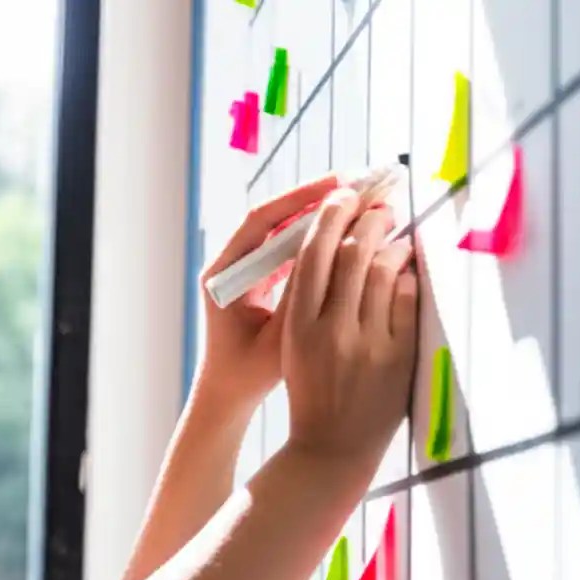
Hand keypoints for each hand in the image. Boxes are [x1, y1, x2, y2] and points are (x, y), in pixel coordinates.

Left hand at [196, 175, 341, 411]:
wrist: (229, 395)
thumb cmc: (248, 374)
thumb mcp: (279, 337)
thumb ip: (299, 297)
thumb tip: (332, 254)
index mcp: (224, 273)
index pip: (260, 220)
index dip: (298, 199)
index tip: (335, 186)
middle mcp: (230, 264)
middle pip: (273, 218)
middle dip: (313, 201)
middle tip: (353, 184)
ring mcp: (244, 269)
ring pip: (282, 231)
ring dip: (317, 217)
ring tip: (355, 202)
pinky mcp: (257, 278)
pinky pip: (286, 250)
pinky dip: (314, 239)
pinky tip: (345, 232)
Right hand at [281, 188, 418, 468]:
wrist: (330, 449)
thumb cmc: (311, 390)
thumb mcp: (293, 344)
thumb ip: (307, 299)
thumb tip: (332, 243)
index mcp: (297, 324)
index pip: (312, 253)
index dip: (329, 216)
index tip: (342, 194)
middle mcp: (328, 330)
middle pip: (350, 254)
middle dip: (366, 221)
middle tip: (378, 206)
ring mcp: (365, 344)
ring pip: (380, 272)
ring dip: (391, 244)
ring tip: (396, 232)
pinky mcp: (396, 358)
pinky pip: (406, 301)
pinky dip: (409, 277)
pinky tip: (410, 268)